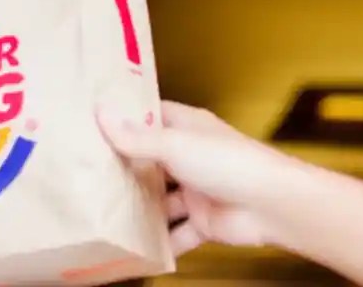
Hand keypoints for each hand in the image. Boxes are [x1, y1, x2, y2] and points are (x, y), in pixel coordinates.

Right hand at [97, 100, 296, 254]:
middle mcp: (191, 157)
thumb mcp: (175, 145)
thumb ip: (137, 137)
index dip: (126, 119)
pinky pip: (177, 234)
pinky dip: (162, 243)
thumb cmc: (232, 163)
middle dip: (126, 169)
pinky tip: (140, 249)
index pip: (151, 116)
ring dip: (141, 209)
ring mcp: (197, 190)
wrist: (273, 205)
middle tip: (90, 172)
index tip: (95, 122)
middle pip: (151, 161)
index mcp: (187, 128)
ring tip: (106, 213)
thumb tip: (103, 114)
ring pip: (161, 201)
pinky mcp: (204, 222)